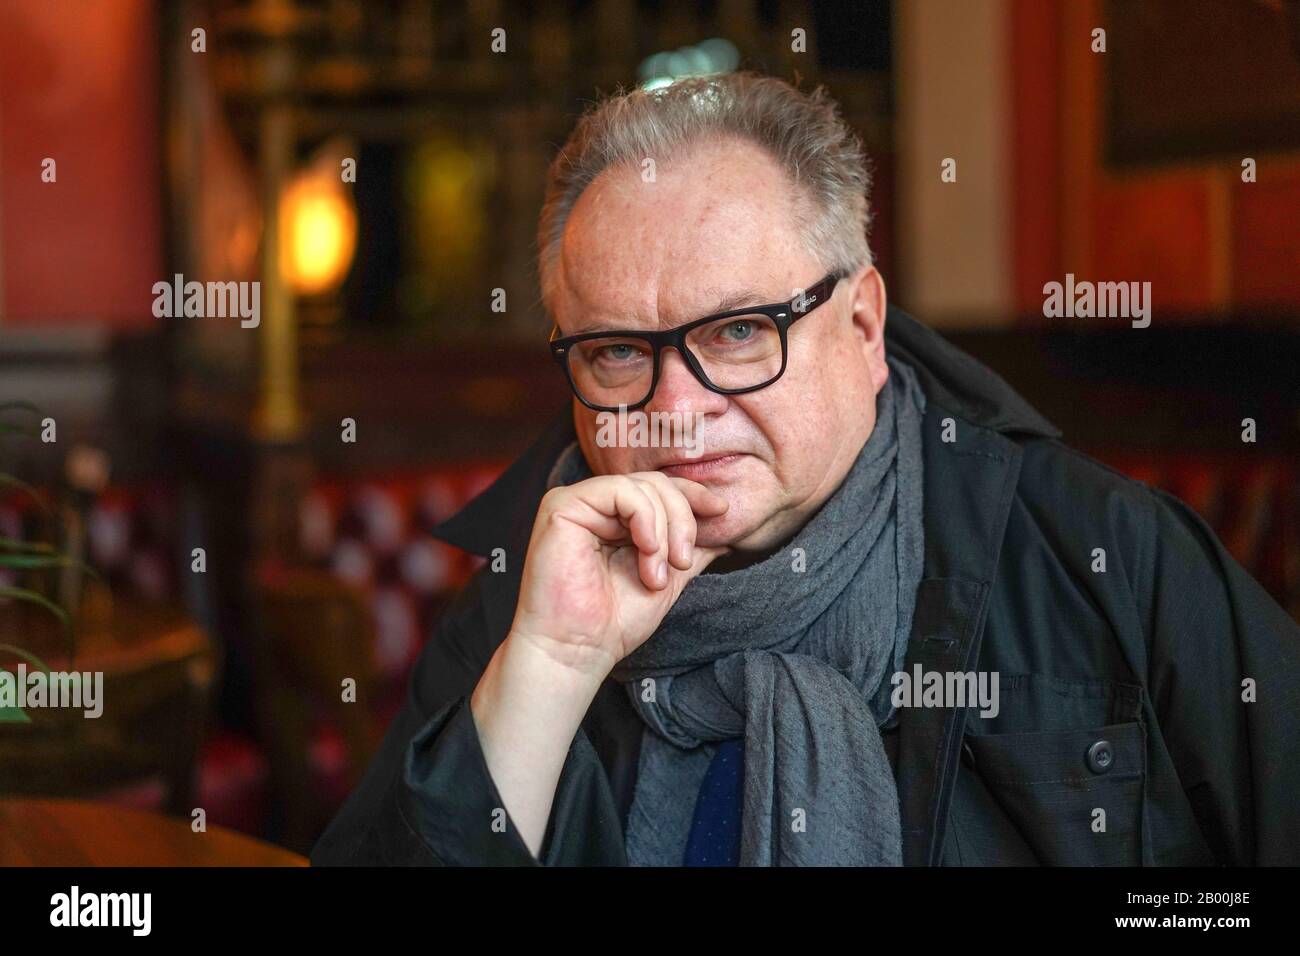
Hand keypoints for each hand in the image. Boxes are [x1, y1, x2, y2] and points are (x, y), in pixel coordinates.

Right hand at [509, 470, 729, 679]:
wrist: (578, 650)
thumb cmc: (614, 622)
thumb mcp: (667, 579)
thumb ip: (689, 552)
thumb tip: (725, 534)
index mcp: (614, 517)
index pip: (659, 487)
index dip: (693, 495)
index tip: (722, 512)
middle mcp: (594, 504)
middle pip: (656, 484)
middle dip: (682, 521)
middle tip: (681, 563)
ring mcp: (577, 502)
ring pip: (643, 487)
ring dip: (663, 531)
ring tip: (656, 573)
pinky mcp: (562, 506)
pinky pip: (620, 491)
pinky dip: (645, 519)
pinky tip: (645, 550)